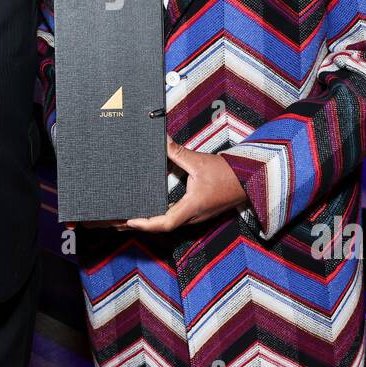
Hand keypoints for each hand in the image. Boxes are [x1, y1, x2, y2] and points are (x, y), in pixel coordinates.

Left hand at [126, 137, 247, 232]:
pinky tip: (144, 209)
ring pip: (165, 224)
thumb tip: (160, 140)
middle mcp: (192, 216)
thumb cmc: (228, 174)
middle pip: (160, 226)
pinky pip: (171, 218)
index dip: (146, 223)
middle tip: (114, 221)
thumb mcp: (199, 161)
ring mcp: (194, 216)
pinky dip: (155, 216)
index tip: (128, 220)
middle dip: (136, 225)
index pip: (166, 223)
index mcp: (192, 207)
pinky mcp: (195, 212)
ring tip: (122, 217)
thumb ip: (177, 152)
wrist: (251, 180)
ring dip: (145, 222)